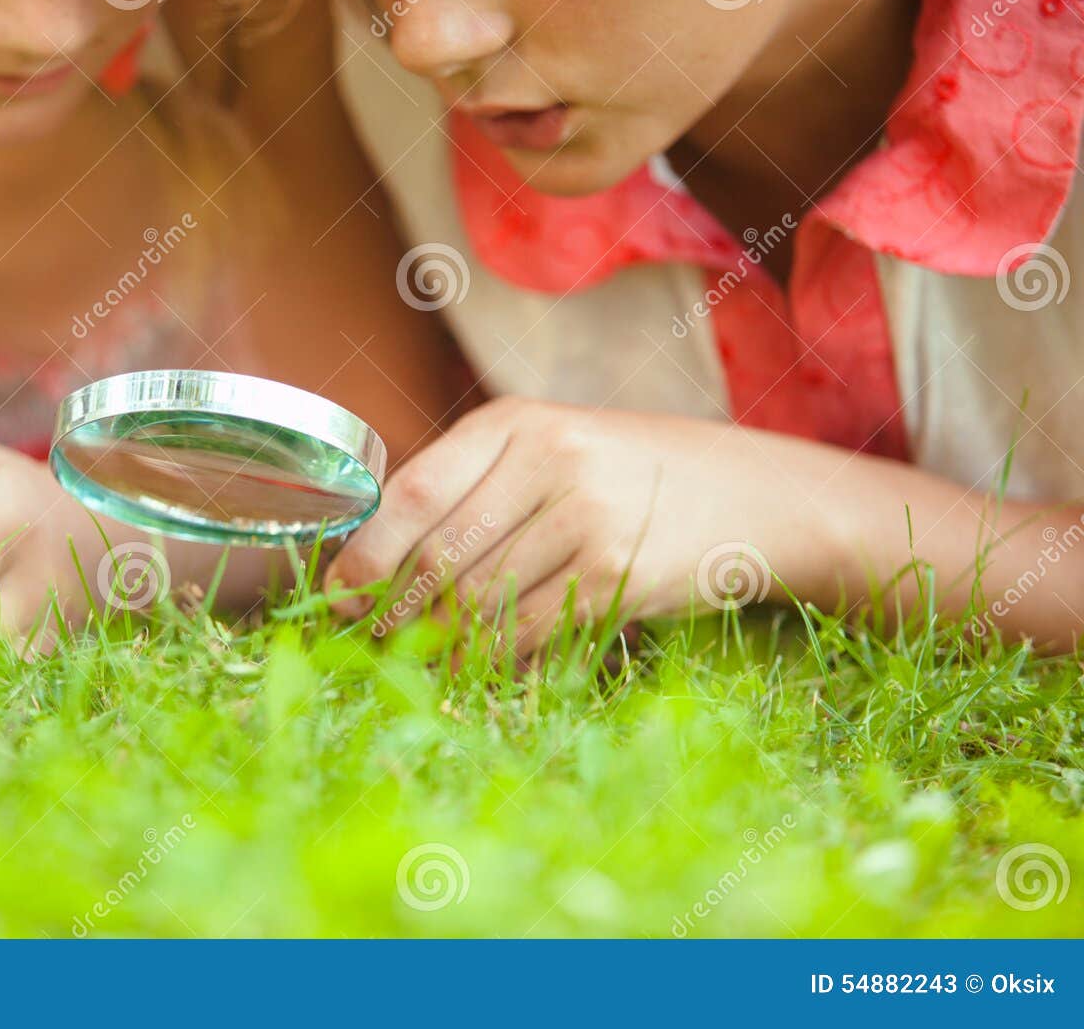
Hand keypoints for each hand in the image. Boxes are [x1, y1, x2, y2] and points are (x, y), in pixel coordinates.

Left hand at [325, 398, 842, 652]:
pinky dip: (492, 661)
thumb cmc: (632, 474)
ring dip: (438, 643)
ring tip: (417, 658)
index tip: (337, 591)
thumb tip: (376, 559)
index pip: (414, 491)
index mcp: (517, 423)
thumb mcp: (552, 450)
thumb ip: (475, 487)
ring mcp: (588, 519)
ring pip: (479, 604)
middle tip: (370, 639)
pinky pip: (527, 633)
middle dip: (393, 611)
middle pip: (439, 556)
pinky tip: (475, 669)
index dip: (366, 551)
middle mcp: (550, 462)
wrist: (754, 495)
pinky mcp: (618, 577)